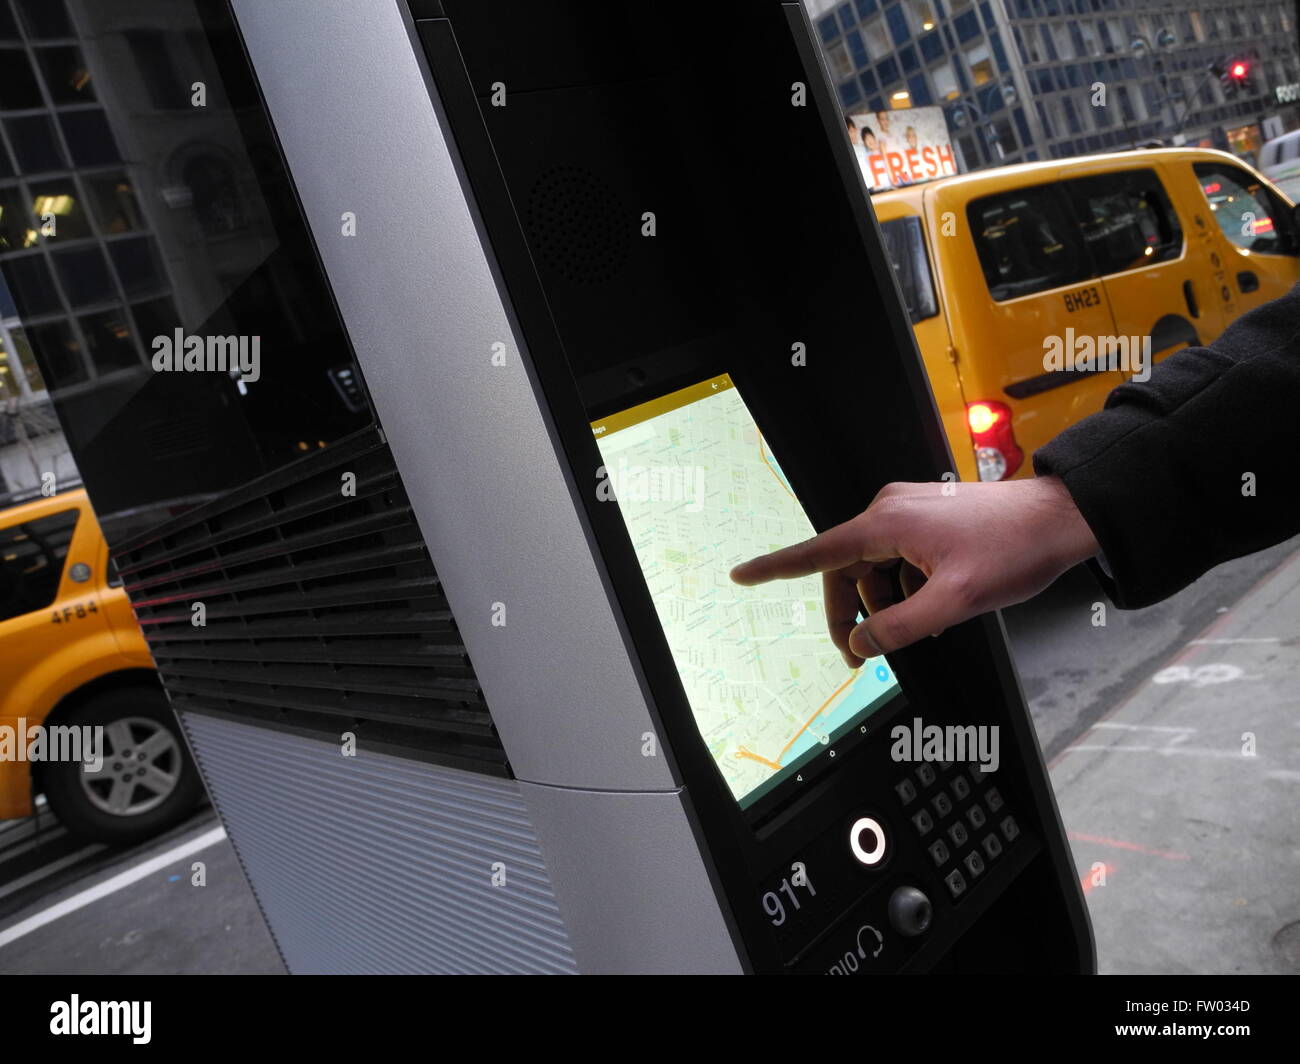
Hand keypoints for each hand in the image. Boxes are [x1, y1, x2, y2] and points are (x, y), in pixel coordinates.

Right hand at [729, 476, 1099, 665]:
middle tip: (861, 658)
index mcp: (887, 523)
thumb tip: (861, 644)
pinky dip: (905, 586)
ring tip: (921, 624)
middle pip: (845, 568)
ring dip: (885, 601)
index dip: (774, 569)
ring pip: (873, 566)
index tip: (740, 576)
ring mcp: (909, 510)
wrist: (1061, 519)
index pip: (816, 552)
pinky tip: (935, 603)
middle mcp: (890, 509)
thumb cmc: (1013, 551)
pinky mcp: (927, 517)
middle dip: (849, 613)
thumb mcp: (955, 602)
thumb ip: (900, 627)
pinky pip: (896, 557)